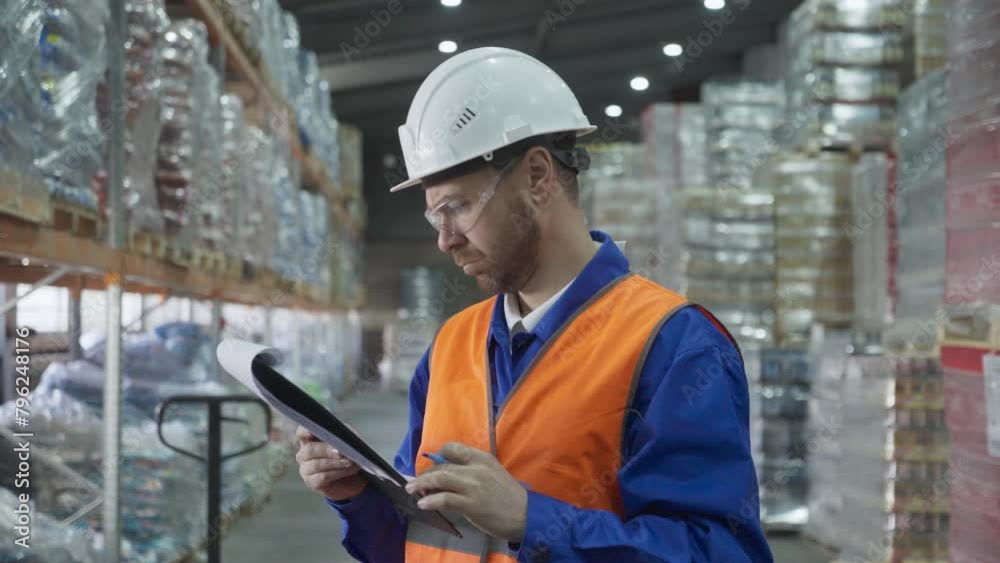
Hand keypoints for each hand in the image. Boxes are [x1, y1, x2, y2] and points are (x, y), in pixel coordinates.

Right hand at [295, 425, 367, 501]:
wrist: (356, 477)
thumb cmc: (349, 454)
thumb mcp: (349, 440)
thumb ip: (344, 436)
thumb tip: (340, 439)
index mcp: (310, 439)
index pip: (302, 432)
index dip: (305, 432)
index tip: (312, 432)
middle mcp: (304, 454)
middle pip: (309, 450)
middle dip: (326, 450)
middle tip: (341, 452)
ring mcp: (306, 469)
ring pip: (316, 465)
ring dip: (336, 463)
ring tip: (350, 462)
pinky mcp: (312, 483)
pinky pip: (322, 477)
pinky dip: (338, 472)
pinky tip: (349, 470)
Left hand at [405, 442, 527, 542]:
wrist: (525, 514)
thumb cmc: (508, 495)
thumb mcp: (492, 473)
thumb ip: (472, 471)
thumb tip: (447, 475)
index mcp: (482, 458)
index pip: (453, 448)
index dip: (438, 455)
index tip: (431, 465)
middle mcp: (476, 468)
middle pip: (443, 465)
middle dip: (425, 474)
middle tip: (416, 482)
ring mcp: (473, 486)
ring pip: (440, 478)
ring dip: (422, 483)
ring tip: (411, 489)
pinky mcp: (471, 504)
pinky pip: (445, 499)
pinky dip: (430, 500)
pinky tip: (423, 504)